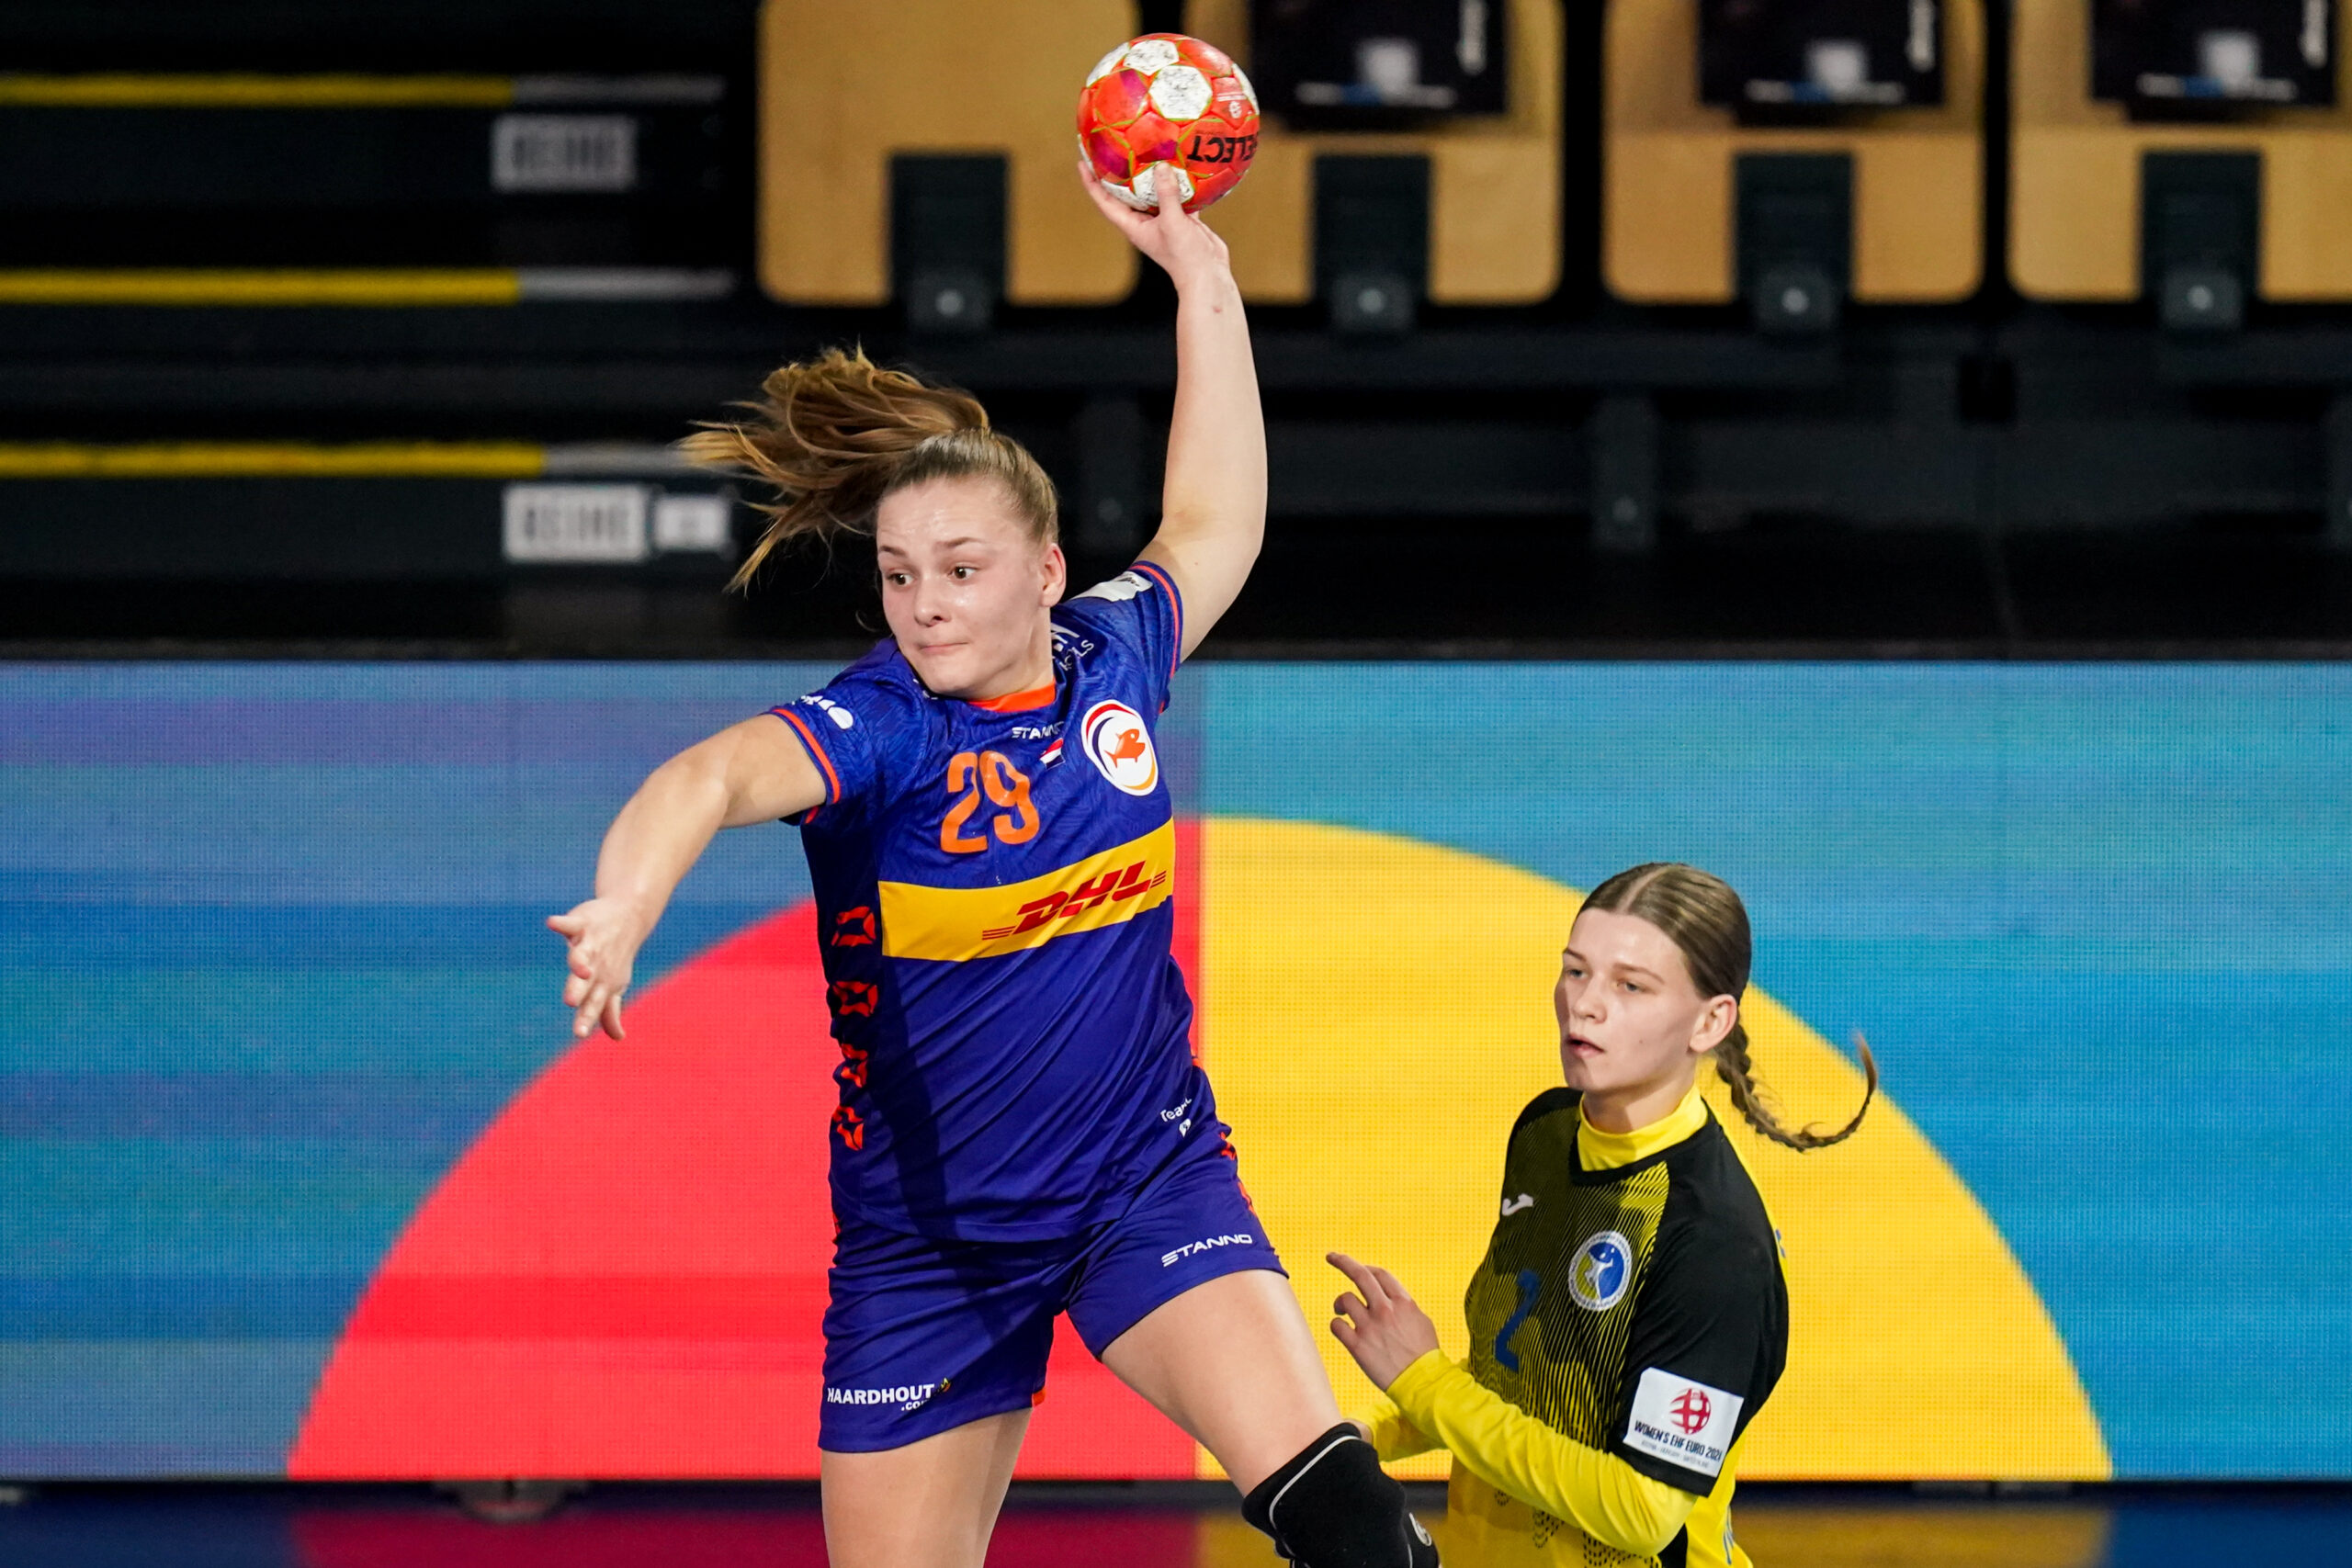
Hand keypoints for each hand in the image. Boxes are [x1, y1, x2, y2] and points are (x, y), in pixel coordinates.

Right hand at [546, 897, 648, 1039]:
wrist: (629, 917)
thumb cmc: (616, 957)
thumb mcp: (613, 984)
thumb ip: (609, 1011)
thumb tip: (618, 1037)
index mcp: (601, 983)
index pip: (592, 1004)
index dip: (586, 1019)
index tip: (578, 1035)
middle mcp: (596, 965)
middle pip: (586, 981)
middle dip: (578, 991)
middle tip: (571, 1002)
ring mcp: (590, 943)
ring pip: (581, 954)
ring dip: (579, 961)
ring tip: (579, 968)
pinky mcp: (582, 923)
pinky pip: (570, 924)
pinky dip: (561, 923)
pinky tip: (552, 923)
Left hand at [1077, 156, 1232, 291]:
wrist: (1207, 274)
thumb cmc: (1184, 256)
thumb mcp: (1173, 222)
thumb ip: (1166, 193)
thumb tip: (1162, 166)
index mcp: (1133, 225)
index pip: (1105, 201)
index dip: (1092, 183)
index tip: (1083, 163)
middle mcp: (1143, 221)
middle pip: (1125, 193)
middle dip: (1119, 172)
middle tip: (1114, 148)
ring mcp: (1162, 219)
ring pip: (1151, 192)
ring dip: (1149, 174)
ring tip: (1146, 150)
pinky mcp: (1180, 218)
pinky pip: (1174, 195)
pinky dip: (1176, 182)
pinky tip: (1180, 165)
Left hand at [1328, 1252, 1441, 1390]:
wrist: (1422, 1381)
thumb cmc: (1424, 1354)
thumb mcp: (1421, 1321)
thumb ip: (1403, 1306)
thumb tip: (1390, 1299)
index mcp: (1402, 1302)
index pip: (1380, 1274)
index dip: (1367, 1268)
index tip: (1358, 1268)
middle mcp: (1385, 1309)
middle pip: (1359, 1275)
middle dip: (1342, 1261)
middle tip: (1331, 1256)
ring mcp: (1370, 1327)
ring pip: (1344, 1299)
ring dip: (1340, 1303)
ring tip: (1341, 1310)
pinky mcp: (1357, 1346)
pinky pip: (1337, 1326)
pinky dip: (1337, 1324)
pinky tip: (1342, 1329)